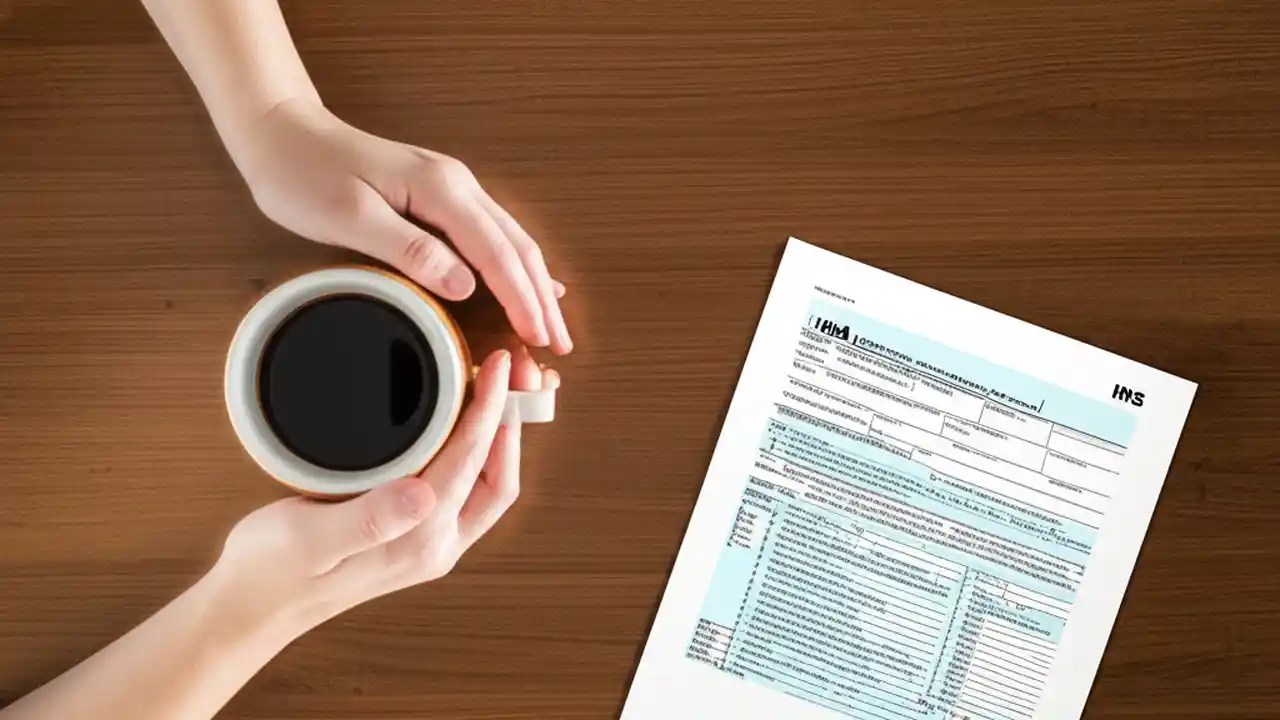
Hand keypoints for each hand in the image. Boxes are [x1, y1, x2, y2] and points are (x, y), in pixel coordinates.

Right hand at [204, 349, 558, 637]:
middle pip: (498, 475)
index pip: (470, 462)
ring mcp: (429, 542)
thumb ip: (368, 520)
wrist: (252, 605)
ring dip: (499, 435)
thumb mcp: (310, 538)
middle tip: (514, 370)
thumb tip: (422, 494)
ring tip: (499, 386)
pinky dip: (476, 449)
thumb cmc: (272, 570)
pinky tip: (462, 421)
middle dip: (511, 420)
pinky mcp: (415, 534)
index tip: (498, 364)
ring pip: (487, 483)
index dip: (490, 408)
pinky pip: (466, 487)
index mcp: (418, 540)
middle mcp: (435, 544)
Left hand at [233, 99, 571, 353]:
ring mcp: (451, 189)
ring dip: (536, 285)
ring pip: (511, 241)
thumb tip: (465, 284)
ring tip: (552, 326)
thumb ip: (410, 249)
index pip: (496, 253)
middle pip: (517, 247)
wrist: (281, 133)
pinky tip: (530, 284)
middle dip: (543, 298)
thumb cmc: (304, 174)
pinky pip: (491, 236)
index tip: (539, 338)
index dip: (522, 300)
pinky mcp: (440, 197)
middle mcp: (457, 185)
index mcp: (440, 189)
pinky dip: (516, 267)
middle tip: (561, 344)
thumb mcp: (349, 216)